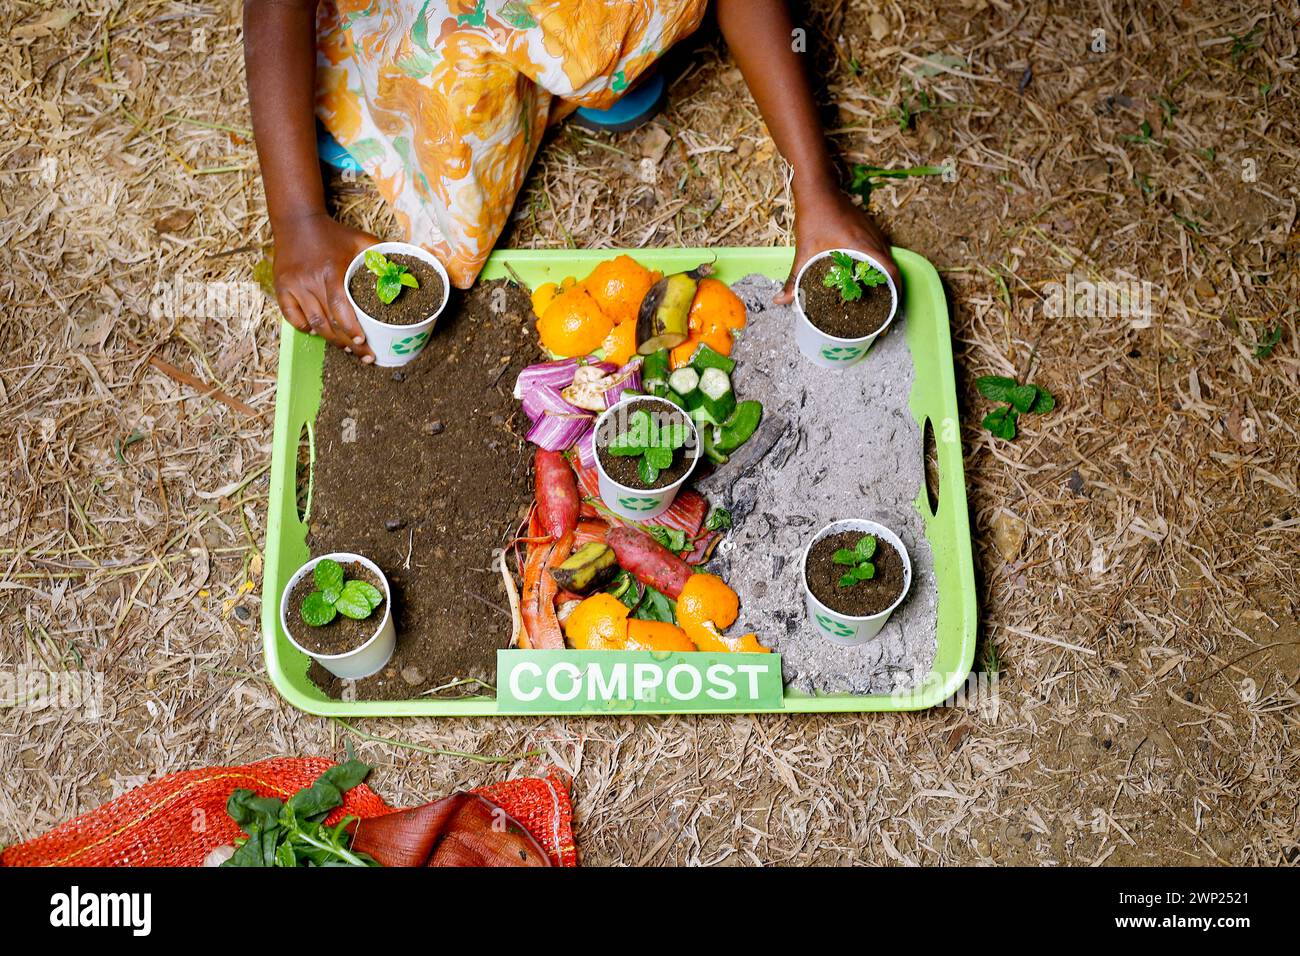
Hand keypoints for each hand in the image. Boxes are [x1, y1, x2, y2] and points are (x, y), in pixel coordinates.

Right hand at [272, 212, 378, 360]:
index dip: (351, 328)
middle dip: (347, 342)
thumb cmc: (334, 234)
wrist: (297, 221)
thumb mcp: (361, 240)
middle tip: (363, 355)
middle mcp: (310, 280)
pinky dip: (305, 327)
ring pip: (312, 322)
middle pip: (328, 320)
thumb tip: (407, 272)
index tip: (363, 342)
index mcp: (332, 270)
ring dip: (330, 339)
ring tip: (346, 348)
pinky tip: (318, 332)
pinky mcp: (281, 288)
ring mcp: (293, 285)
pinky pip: (292, 317)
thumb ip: (383, 256)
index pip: (341, 306)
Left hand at [776, 184, 902, 304]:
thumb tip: (781, 299)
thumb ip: (795, 278)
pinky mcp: (870, 229)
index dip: (895, 289)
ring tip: (879, 293)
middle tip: (884, 305)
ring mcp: (873, 232)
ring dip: (886, 275)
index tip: (891, 305)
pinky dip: (880, 264)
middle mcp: (873, 239)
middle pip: (892, 267)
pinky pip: (881, 250)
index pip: (890, 270)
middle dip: (892, 287)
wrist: (818, 190)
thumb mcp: (804, 250)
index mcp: (862, 246)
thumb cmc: (814, 217)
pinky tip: (868, 273)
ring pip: (888, 258)